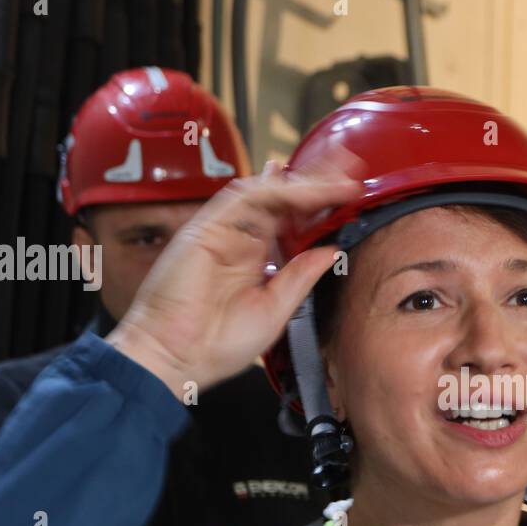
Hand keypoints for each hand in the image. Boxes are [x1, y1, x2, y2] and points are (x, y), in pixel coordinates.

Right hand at [107, 148, 365, 397]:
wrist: (176, 357)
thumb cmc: (216, 345)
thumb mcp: (275, 310)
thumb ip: (300, 277)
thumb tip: (330, 252)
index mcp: (256, 261)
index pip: (291, 223)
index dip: (319, 207)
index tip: (350, 198)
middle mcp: (240, 241)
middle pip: (282, 201)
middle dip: (317, 182)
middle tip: (349, 167)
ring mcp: (223, 232)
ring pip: (268, 193)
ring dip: (304, 182)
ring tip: (339, 179)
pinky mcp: (207, 227)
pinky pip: (245, 198)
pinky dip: (277, 190)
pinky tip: (308, 192)